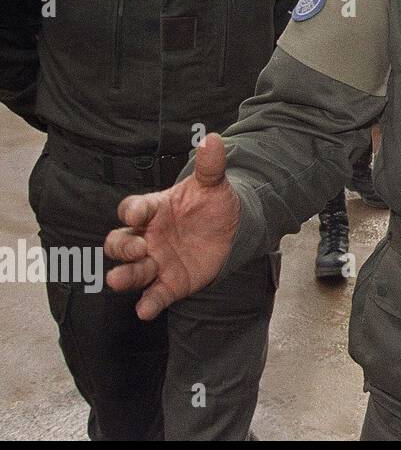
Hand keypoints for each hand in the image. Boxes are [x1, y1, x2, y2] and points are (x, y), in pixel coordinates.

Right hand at [104, 133, 240, 319]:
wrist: (231, 230)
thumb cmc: (212, 204)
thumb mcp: (214, 184)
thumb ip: (210, 165)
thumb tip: (213, 139)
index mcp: (154, 210)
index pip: (132, 209)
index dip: (132, 212)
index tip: (137, 214)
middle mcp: (148, 237)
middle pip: (119, 243)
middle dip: (122, 248)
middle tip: (139, 248)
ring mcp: (157, 261)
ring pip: (131, 271)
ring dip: (125, 276)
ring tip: (120, 280)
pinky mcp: (171, 283)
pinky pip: (155, 295)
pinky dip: (148, 304)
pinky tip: (145, 311)